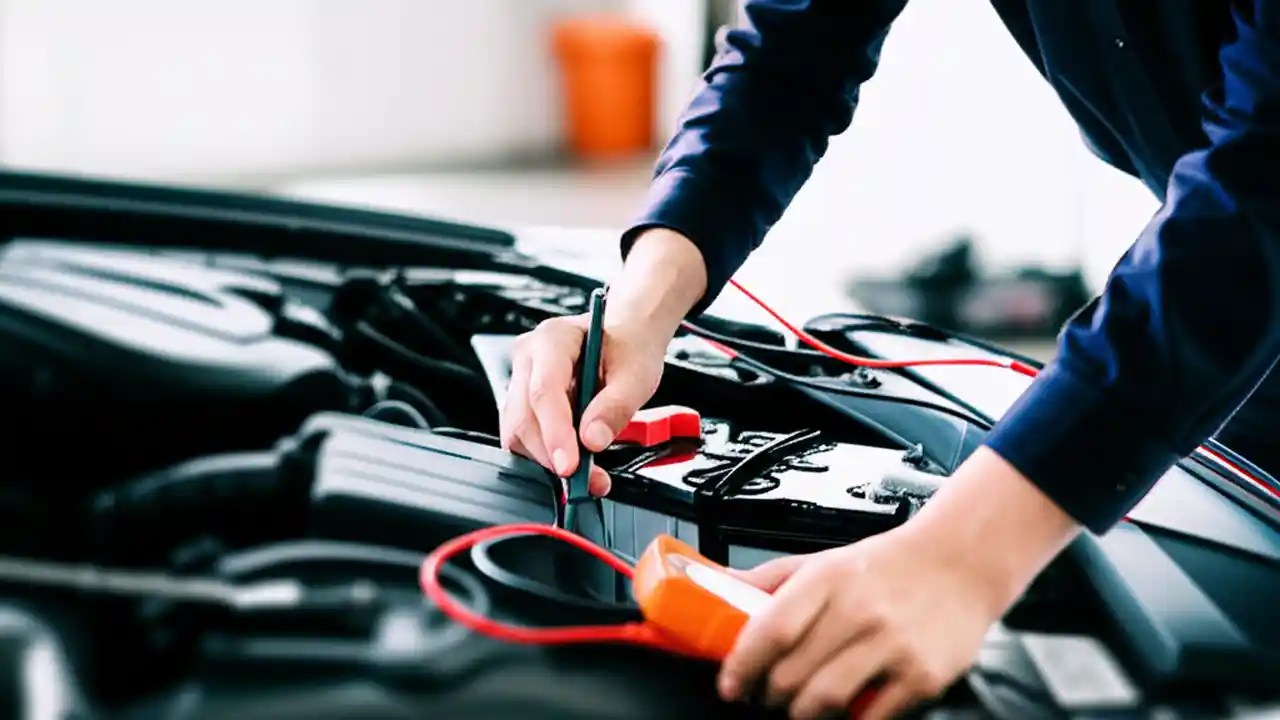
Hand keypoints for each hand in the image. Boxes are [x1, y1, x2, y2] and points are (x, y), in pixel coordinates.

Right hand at [500, 313, 668, 493]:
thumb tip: (592, 441)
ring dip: (548, 460)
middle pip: (523, 418)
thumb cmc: (628, 348)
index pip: (543, 391)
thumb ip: (615, 407)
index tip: (570, 466)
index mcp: (553, 339)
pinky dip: (547, 455)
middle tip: (587, 480)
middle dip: (552, 456)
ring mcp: (520, 380)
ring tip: (588, 475)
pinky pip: (524, 436)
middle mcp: (528, 358)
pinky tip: (574, 463)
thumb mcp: (636, 375)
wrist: (626, 338)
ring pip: (518, 432)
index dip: (554, 433)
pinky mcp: (522, 403)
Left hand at [717, 528, 996, 718]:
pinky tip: (844, 710)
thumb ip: (769, 580)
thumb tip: (715, 588)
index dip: (742, 664)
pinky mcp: (923, 676)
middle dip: (768, 694)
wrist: (959, 564)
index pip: (771, 629)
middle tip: (765, 695)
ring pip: (824, 701)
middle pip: (792, 674)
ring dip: (800, 713)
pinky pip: (871, 718)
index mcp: (828, 578)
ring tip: (799, 706)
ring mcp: (893, 646)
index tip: (731, 683)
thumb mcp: (822, 561)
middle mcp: (859, 610)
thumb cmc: (884, 566)